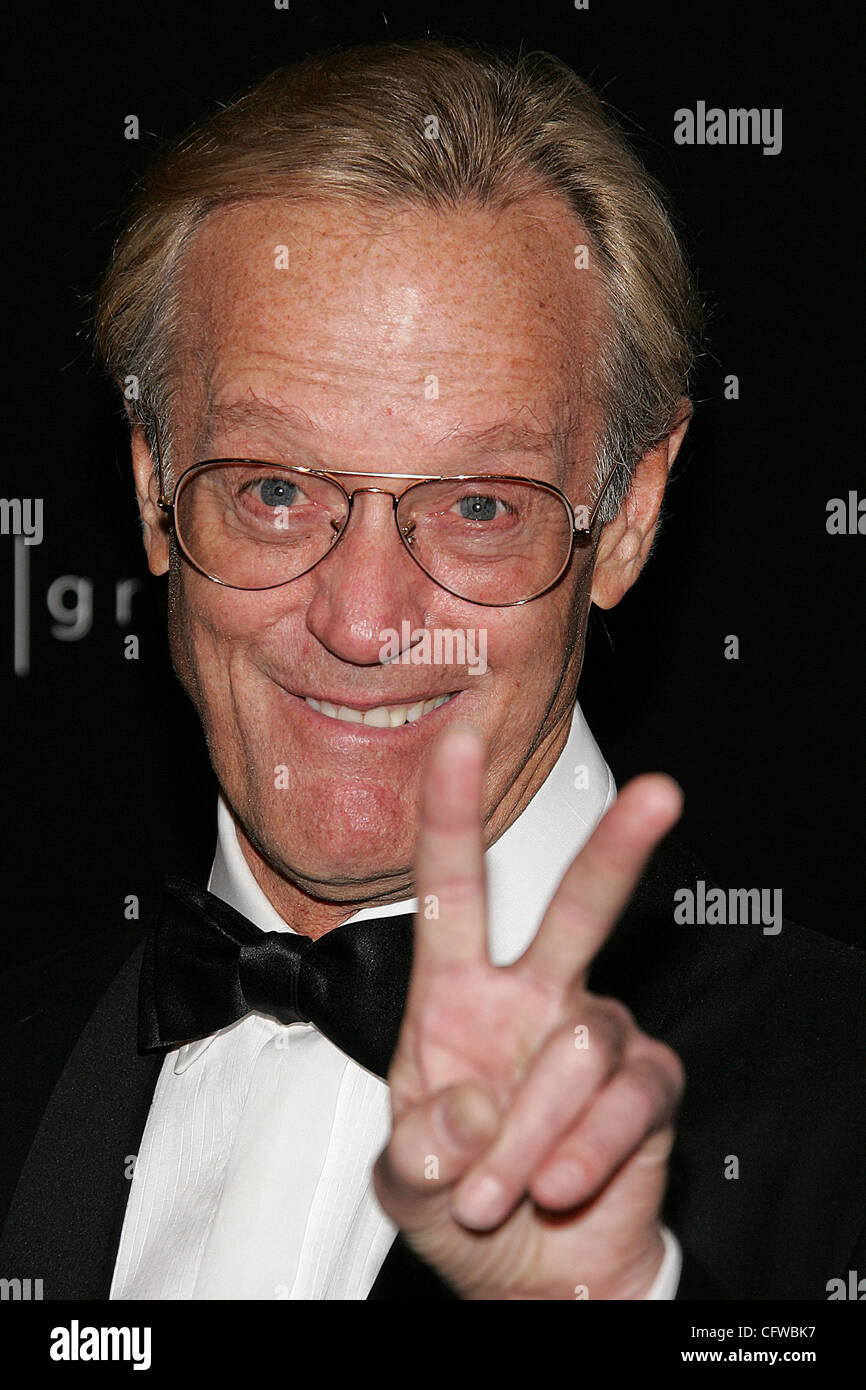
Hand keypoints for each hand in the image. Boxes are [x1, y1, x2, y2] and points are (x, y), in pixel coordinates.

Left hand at [373, 723, 685, 1299]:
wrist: (530, 1274)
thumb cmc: (459, 1202)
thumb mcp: (408, 1180)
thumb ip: (419, 1147)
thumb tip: (468, 1105)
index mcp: (458, 996)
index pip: (454, 890)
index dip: (450, 814)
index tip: (456, 742)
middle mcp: (533, 1000)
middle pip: (578, 911)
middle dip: (617, 850)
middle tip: (659, 796)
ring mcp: (594, 1039)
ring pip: (577, 1050)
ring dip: (528, 1135)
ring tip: (502, 1191)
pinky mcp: (647, 1088)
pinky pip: (624, 1104)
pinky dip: (581, 1153)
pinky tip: (557, 1183)